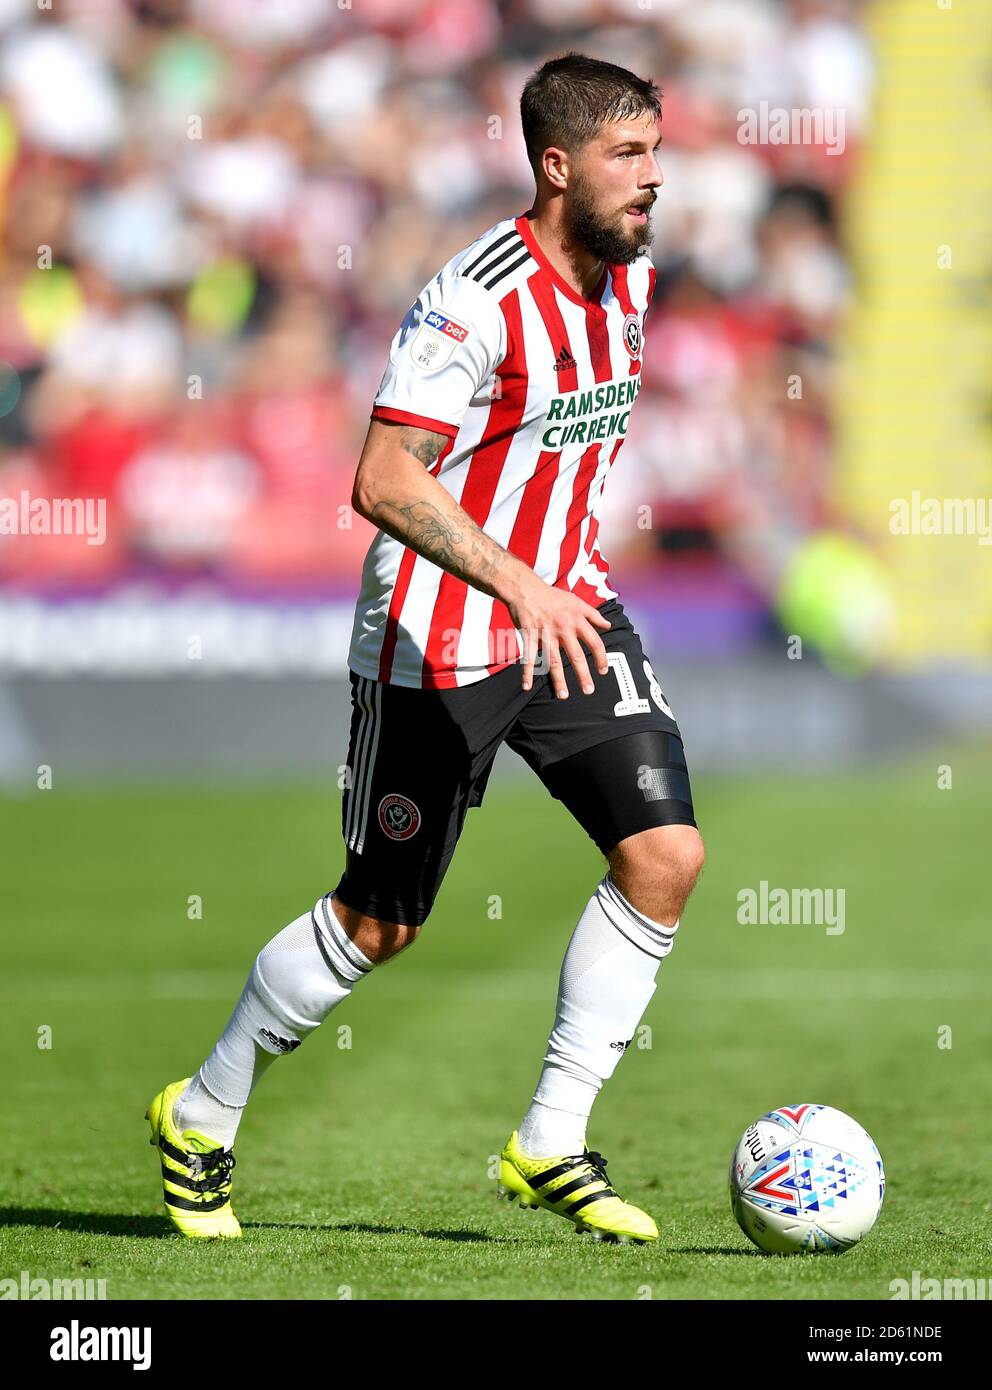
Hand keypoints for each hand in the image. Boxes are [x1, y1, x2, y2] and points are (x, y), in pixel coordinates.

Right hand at [504, 571, 610, 697]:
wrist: (526, 589)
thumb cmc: (553, 596)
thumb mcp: (577, 601)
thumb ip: (593, 614)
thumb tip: (607, 625)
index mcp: (577, 620)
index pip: (595, 642)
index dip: (601, 658)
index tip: (603, 671)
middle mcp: (563, 629)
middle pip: (576, 656)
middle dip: (583, 675)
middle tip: (589, 690)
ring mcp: (546, 634)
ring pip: (553, 661)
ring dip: (558, 680)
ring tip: (563, 695)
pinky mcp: (530, 636)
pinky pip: (529, 658)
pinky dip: (527, 673)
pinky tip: (526, 686)